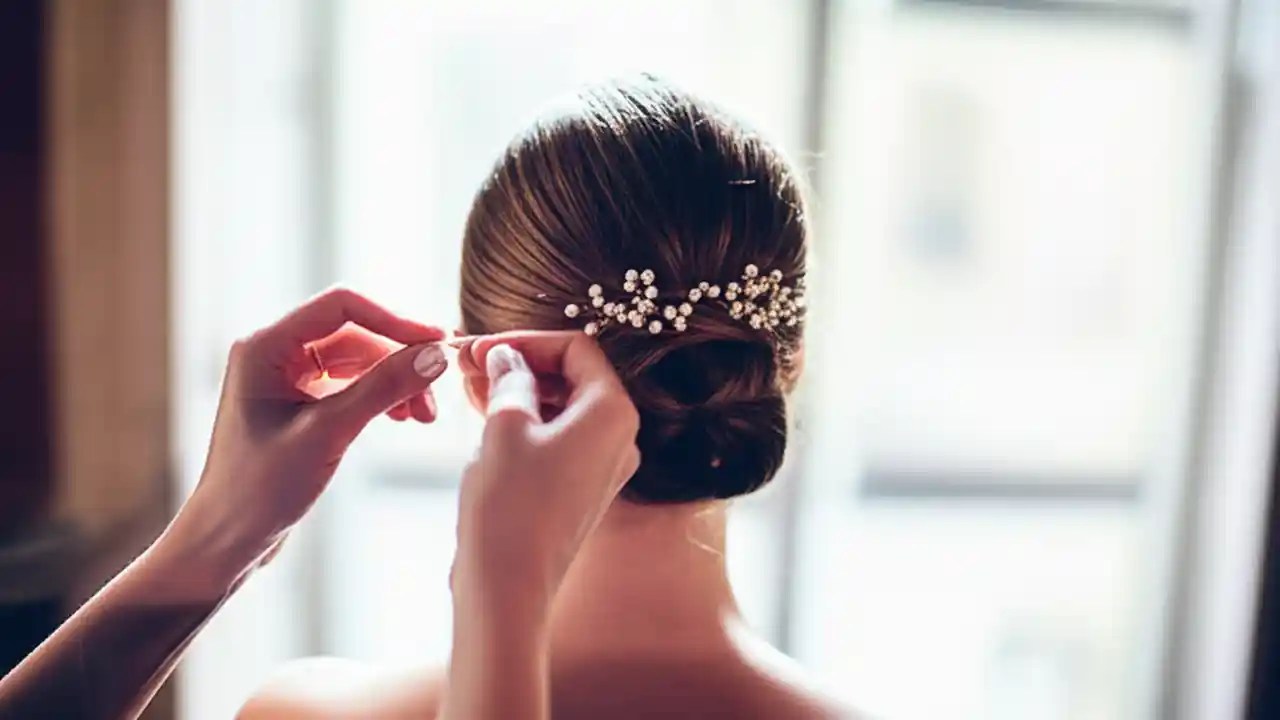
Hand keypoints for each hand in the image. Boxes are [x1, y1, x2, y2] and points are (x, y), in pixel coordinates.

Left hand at [165, 287, 448, 590]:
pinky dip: (381, 397)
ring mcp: (288, 378)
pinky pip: (352, 384)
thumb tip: (434, 355)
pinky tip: (403, 417)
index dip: (394, 320)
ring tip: (423, 417)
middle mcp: (275, 353)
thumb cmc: (258, 490)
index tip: (436, 342)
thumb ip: (382, 390)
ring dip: (395, 382)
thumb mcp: (327, 434)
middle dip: (399, 361)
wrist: (226, 541)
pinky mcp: (301, 403)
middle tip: (435, 397)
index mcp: (265, 347)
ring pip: (359, 361)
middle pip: (356, 334)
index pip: (342, 307)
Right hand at [453, 331, 639, 607]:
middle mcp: (619, 437)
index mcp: (613, 412)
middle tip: (468, 361)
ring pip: (560, 408)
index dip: (526, 340)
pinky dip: (524, 421)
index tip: (481, 346)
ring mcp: (603, 466)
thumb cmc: (511, 502)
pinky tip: (484, 413)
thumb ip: (509, 377)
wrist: (509, 584)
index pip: (576, 349)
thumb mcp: (505, 423)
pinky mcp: (581, 489)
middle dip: (519, 364)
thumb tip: (506, 356)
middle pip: (571, 377)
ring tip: (468, 383)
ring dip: (517, 391)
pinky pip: (556, 438)